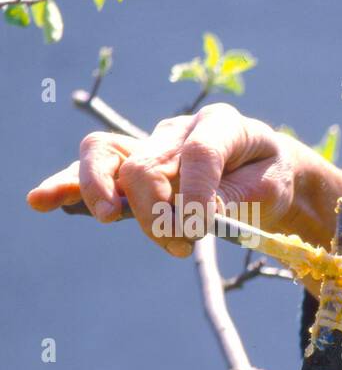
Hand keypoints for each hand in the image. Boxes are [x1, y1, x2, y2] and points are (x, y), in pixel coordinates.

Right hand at [26, 102, 321, 257]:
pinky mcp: (133, 162)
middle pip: (147, 163)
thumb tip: (200, 211)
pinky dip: (67, 183)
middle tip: (178, 243)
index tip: (202, 228)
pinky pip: (95, 168)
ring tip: (109, 218)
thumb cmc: (269, 177)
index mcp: (222, 125)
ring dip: (101, 191)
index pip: (198, 154)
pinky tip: (41, 199)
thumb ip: (237, 197)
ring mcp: (150, 144)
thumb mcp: (270, 188)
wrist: (264, 170)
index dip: (196, 193)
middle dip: (155, 210)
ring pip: (107, 155)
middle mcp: (179, 129)